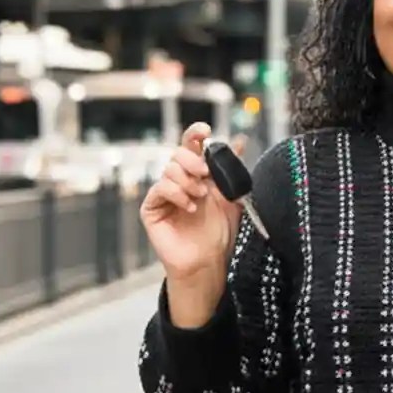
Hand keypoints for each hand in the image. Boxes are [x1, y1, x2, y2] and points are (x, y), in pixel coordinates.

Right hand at [140, 122, 241, 324]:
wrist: (209, 261)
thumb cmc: (220, 232)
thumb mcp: (232, 196)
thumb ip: (233, 169)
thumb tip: (240, 140)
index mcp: (197, 173)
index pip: (191, 145)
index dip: (195, 134)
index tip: (206, 132)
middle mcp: (179, 179)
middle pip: (178, 153)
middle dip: (194, 160)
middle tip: (206, 174)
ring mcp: (164, 193)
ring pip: (169, 169)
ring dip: (188, 180)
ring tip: (201, 197)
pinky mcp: (152, 208)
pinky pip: (160, 188)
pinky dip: (177, 194)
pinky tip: (190, 207)